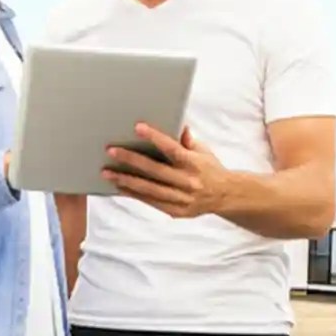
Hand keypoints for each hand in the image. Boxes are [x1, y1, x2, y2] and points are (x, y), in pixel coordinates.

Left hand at [103, 123, 230, 218]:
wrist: (227, 195)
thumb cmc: (211, 168)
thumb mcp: (203, 150)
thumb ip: (187, 140)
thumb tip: (178, 124)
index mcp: (194, 163)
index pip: (172, 149)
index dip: (154, 137)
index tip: (137, 127)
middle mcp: (188, 182)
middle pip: (155, 170)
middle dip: (131, 160)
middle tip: (111, 151)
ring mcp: (182, 199)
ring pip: (149, 189)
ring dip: (126, 180)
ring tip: (107, 173)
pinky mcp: (177, 211)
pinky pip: (151, 202)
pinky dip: (134, 194)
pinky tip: (120, 187)